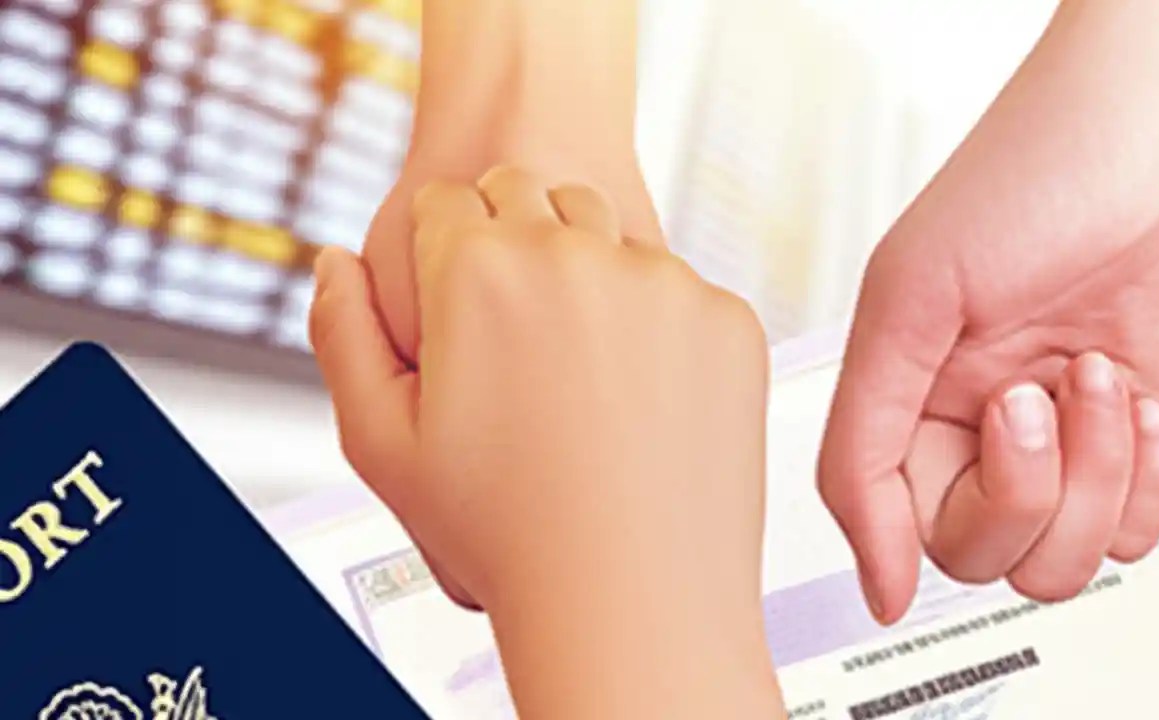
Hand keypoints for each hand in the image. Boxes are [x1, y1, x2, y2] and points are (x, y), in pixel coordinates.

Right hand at [310, 168, 781, 716]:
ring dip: (582, 266)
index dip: (438, 252)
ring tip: (569, 364)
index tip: (453, 304)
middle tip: (508, 329)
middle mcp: (572, 254)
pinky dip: (651, 317)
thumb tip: (335, 260)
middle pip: (525, 193)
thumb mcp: (382, 443)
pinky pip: (674, 287)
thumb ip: (342, 334)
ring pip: (606, 231)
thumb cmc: (500, 531)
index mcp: (476, 271)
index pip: (446, 201)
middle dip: (507, 239)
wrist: (631, 602)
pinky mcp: (725, 317)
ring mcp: (661, 281)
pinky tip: (635, 394)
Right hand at [819, 0, 1158, 623]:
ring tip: (1100, 380)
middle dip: (1026, 492)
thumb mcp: (912, 300)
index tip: (914, 573)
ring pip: (1059, 553)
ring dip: (1094, 482)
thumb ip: (865, 441)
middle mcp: (972, 414)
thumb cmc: (1034, 166)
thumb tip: (877, 582)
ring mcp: (1055, 425)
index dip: (908, 539)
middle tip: (1039, 398)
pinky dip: (1146, 482)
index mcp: (902, 386)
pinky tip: (1139, 400)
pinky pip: (1131, 525)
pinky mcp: (1126, 425)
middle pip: (980, 551)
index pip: (887, 513)